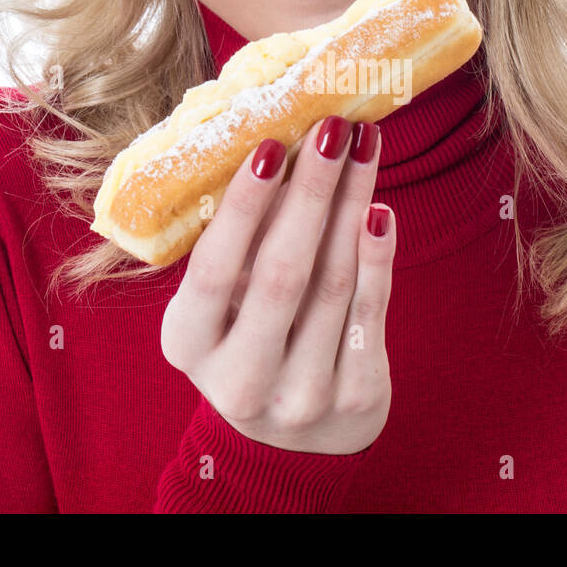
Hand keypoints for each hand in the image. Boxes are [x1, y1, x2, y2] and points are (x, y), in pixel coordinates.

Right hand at [160, 115, 395, 454]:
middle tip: (331, 128)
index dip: (243, 206)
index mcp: (186, 344)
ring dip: (352, 205)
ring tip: (364, 146)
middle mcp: (238, 378)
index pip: (215, 269)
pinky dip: (377, 259)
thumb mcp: (221, 302)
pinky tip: (380, 210)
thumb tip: (278, 144)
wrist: (290, 438)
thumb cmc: (249, 337)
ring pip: (333, 285)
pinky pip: (370, 314)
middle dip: (311, 192)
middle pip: (282, 273)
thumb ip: (241, 241)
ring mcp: (300, 397)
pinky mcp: (353, 401)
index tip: (269, 144)